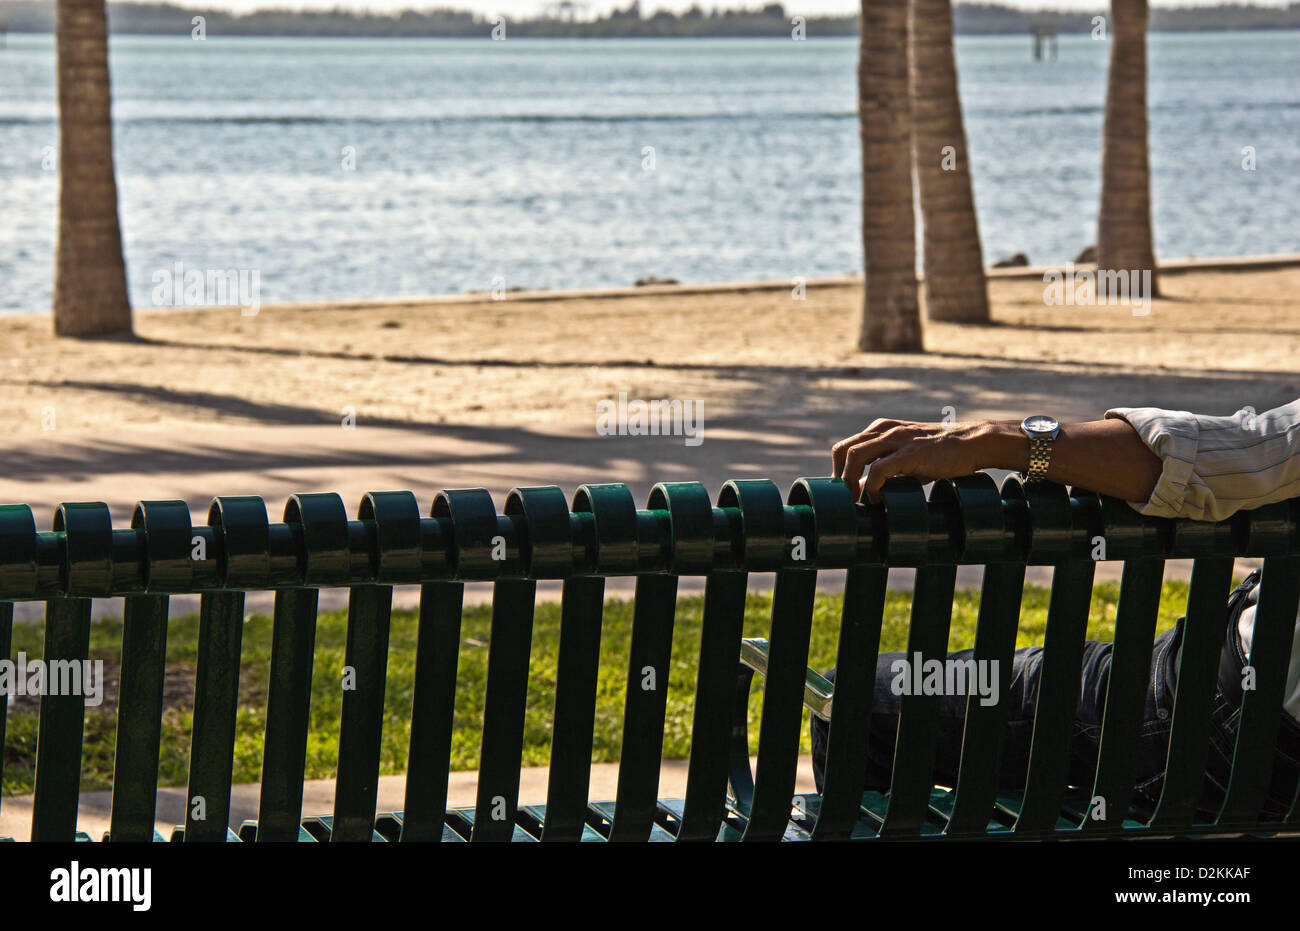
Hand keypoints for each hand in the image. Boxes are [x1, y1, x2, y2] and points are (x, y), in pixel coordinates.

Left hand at [831, 418, 1024, 501]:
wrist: (973, 444)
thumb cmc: (941, 455)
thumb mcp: (907, 460)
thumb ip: (884, 470)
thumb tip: (861, 490)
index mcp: (882, 429)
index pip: (846, 446)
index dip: (838, 470)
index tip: (840, 492)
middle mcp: (885, 430)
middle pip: (844, 449)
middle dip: (838, 477)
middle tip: (843, 500)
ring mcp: (897, 439)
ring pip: (855, 456)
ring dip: (849, 482)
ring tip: (855, 502)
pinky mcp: (909, 453)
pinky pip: (878, 470)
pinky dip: (871, 487)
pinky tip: (877, 500)